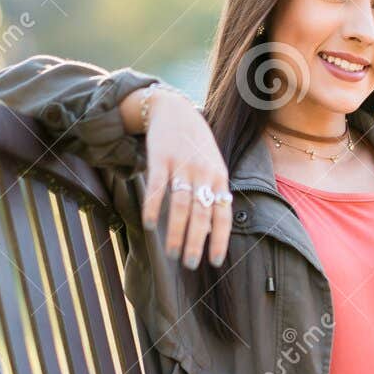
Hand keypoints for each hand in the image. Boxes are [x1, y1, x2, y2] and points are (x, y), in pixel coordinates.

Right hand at [132, 87, 231, 268]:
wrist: (174, 109)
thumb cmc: (195, 145)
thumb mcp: (212, 166)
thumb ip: (213, 194)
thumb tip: (210, 232)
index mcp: (219, 178)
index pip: (223, 214)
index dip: (219, 239)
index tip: (215, 262)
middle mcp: (204, 173)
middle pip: (201, 213)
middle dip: (196, 242)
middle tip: (189, 264)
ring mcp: (182, 165)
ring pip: (181, 205)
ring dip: (176, 232)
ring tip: (172, 253)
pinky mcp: (160, 157)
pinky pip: (157, 187)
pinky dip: (153, 207)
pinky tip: (150, 226)